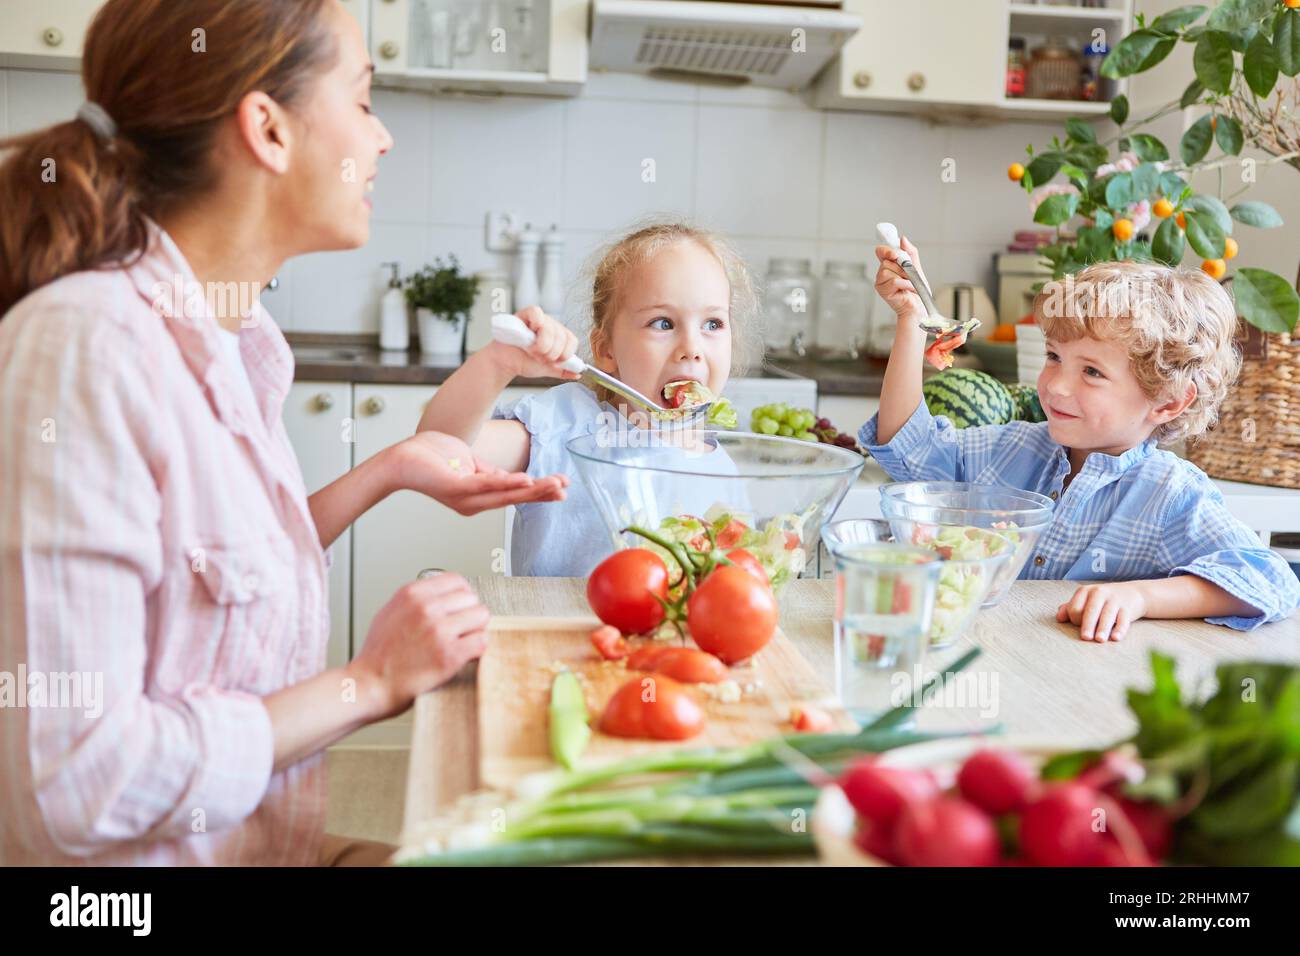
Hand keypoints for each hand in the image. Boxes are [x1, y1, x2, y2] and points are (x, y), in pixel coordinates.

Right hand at [347, 573, 489, 719]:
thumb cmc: (377, 656)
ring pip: (481, 616)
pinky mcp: (450, 654)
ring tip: (464, 642)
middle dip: (470, 614)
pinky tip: (465, 656)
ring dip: (476, 631)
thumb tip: (440, 598)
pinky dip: (478, 650)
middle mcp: (427, 608)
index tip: (460, 609)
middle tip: (462, 630)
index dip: (462, 596)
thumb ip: (415, 601)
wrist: (369, 685)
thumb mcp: (389, 613)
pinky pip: (482, 641)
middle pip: (472, 598)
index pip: (456, 580)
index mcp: (412, 594)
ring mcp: (439, 630)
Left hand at [391, 430, 567, 515]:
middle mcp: (475, 502)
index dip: (541, 491)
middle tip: (565, 490)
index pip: (516, 493)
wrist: (402, 458)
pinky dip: (506, 483)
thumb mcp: (470, 464)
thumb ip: (491, 473)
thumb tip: (515, 477)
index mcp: (480, 496)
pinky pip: (485, 485)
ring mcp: (465, 497)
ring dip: (532, 490)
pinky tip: (524, 480)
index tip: (564, 486)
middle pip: (515, 498)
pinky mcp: (455, 488)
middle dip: (543, 493)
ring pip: (505, 494)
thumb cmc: (432, 457)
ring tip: (553, 485)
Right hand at [487, 306, 582, 380]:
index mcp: (559, 335)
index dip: (565, 353)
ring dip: (540, 346)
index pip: (572, 340)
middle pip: (561, 336)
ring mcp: (539, 319)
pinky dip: (535, 325)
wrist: (506, 363)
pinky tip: (530, 336)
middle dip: (550, 354)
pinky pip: (536, 313)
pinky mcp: (524, 314)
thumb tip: (578, 373)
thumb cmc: (524, 361)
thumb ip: (563, 370)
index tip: (555, 362)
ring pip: (550, 329)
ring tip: (531, 351)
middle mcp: (550, 325)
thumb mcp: (547, 368)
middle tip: (539, 357)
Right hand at [874, 236, 929, 324]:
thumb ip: (910, 253)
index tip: (895, 253)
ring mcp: (881, 282)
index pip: (881, 251)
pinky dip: (905, 284)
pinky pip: (893, 280)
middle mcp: (882, 273)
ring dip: (904, 276)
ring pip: (887, 270)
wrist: (919, 306)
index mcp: (889, 265)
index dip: (886, 249)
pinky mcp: (882, 291)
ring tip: (909, 283)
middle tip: (910, 275)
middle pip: (887, 260)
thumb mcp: (916, 267)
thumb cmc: (917, 290)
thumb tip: (903, 239)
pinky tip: (908, 289)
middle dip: (902, 266)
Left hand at [1056, 582, 1147, 641]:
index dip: (1075, 619)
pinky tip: (1116, 638)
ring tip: (1099, 640)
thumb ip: (1071, 608)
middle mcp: (1099, 593)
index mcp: (1085, 591)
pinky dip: (1120, 629)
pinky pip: (1124, 620)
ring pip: (1107, 615)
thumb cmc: (1102, 599)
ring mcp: (1115, 600)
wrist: (1132, 592)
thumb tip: (1059, 618)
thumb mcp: (1086, 599)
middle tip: (1085, 638)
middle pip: (1091, 610)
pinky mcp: (1128, 608)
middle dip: (1088, 624)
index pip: (1075, 607)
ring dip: (1103, 628)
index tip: (1078, 626)